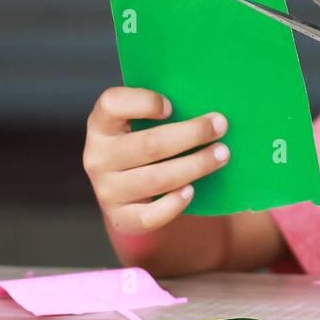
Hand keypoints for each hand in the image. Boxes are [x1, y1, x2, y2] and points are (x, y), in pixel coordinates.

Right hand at [83, 87, 230, 233]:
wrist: (134, 191)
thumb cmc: (146, 144)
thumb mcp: (142, 123)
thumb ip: (165, 111)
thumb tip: (207, 110)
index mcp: (101, 123)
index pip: (112, 104)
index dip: (143, 102)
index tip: (172, 105)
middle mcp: (98, 156)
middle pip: (149, 144)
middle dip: (191, 134)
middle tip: (221, 126)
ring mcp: (107, 189)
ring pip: (156, 179)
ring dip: (195, 166)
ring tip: (221, 155)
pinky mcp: (121, 217)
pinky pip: (149, 215)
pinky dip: (173, 204)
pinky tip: (192, 190)